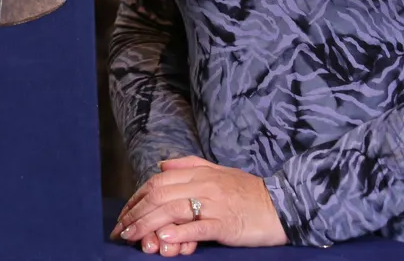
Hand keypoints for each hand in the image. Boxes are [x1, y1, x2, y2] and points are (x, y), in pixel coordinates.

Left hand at [112, 156, 285, 254]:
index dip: (137, 198)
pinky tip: (165, 239)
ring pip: (173, 211)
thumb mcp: (218, 171)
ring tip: (133, 237)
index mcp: (199, 174)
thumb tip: (161, 165)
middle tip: (120, 230)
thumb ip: (189, 166)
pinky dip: (180, 233)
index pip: (157, 183)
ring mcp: (215, 205)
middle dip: (136, 214)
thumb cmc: (249, 191)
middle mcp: (203, 186)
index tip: (123, 214)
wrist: (283, 204)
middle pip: (160, 196)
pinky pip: (199, 227)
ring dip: (149, 225)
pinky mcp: (226, 224)